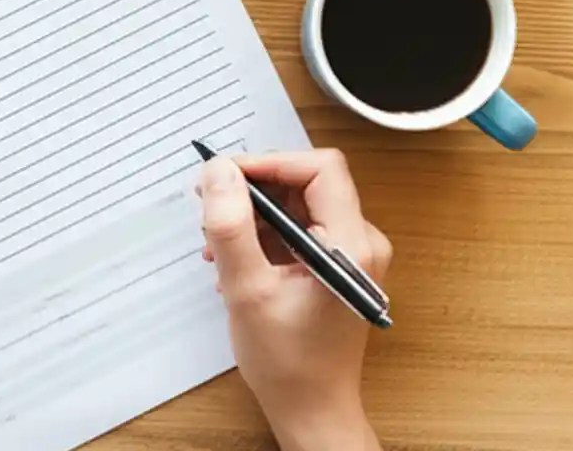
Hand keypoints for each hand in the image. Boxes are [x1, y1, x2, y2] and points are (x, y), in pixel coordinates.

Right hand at [198, 150, 390, 450]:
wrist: (313, 409)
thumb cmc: (288, 362)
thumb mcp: (247, 290)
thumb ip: (231, 227)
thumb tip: (219, 172)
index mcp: (350, 245)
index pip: (318, 169)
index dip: (269, 163)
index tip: (225, 176)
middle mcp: (360, 242)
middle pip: (308, 183)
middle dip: (255, 189)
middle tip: (211, 205)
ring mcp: (351, 254)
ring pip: (300, 205)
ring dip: (255, 215)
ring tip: (217, 243)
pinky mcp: (337, 265)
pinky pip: (300, 229)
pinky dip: (264, 235)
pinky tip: (234, 259)